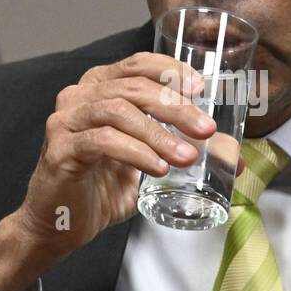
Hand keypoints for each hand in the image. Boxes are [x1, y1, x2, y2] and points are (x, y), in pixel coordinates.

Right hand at [0, 52, 236, 290]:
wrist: (58, 226)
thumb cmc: (100, 189)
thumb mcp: (150, 164)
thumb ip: (185, 152)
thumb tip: (233, 156)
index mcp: (100, 89)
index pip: (137, 64)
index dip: (170, 70)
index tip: (200, 87)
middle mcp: (79, 96)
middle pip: (134, 88)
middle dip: (176, 108)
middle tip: (205, 129)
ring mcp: (66, 120)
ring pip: (119, 111)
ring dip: (159, 134)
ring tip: (187, 156)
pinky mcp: (61, 149)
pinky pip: (103, 141)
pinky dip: (136, 153)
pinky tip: (157, 168)